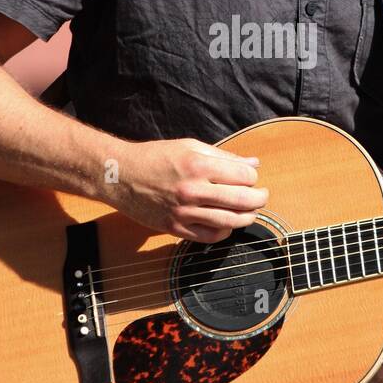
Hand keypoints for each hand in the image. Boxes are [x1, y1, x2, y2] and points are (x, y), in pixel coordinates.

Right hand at [105, 136, 268, 242]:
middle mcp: (193, 190)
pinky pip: (210, 236)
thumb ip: (223, 157)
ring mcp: (184, 212)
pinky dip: (225, 231)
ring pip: (230, 222)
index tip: (252, 177)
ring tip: (250, 211)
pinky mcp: (176, 228)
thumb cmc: (155, 157)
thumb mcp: (189, 146)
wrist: (120, 176)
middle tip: (262, 196)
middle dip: (259, 199)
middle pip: (242, 201)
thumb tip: (253, 164)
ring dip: (247, 217)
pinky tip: (227, 222)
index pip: (244, 176)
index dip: (253, 177)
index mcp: (198, 166)